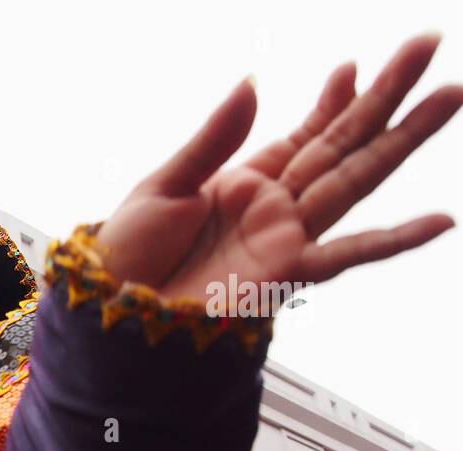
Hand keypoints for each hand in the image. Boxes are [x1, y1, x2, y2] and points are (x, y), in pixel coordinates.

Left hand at [97, 34, 460, 305]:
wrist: (114, 311)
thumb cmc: (128, 256)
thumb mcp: (165, 184)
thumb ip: (214, 138)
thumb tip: (252, 82)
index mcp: (241, 183)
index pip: (303, 135)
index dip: (333, 101)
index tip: (356, 65)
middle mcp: (272, 207)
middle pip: (343, 143)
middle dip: (386, 97)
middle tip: (428, 46)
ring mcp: (284, 236)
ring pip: (357, 178)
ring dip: (404, 138)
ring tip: (451, 95)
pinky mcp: (285, 271)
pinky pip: (348, 253)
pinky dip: (394, 240)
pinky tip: (440, 221)